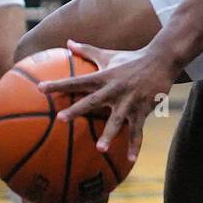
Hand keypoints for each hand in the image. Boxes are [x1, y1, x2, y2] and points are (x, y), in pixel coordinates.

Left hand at [40, 43, 177, 163]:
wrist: (161, 60)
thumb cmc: (131, 58)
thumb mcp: (108, 54)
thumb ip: (87, 50)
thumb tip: (67, 42)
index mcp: (104, 77)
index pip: (77, 80)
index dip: (59, 84)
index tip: (40, 89)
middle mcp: (114, 89)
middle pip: (92, 101)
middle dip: (77, 110)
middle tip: (60, 119)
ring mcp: (129, 101)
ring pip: (117, 120)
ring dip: (109, 135)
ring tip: (100, 149)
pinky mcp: (142, 110)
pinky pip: (137, 131)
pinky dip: (134, 145)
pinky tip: (129, 159)